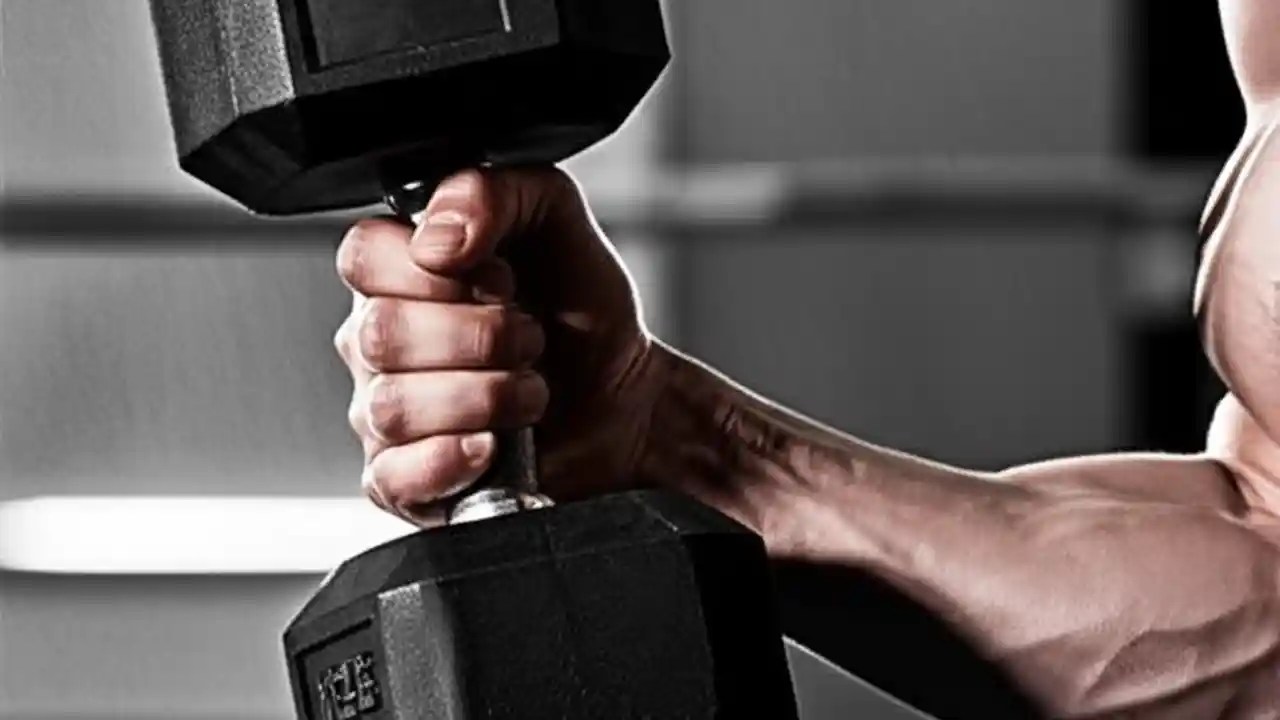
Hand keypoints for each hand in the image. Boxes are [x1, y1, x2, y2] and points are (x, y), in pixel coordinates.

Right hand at [333, 167, 665, 523]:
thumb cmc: (579, 315)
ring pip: (393, 406)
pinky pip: (395, 475)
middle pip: (380, 333)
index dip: (440, 272)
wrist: (623, 401)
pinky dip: (454, 459)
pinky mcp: (399, 479)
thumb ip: (493, 191)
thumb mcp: (556, 220)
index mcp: (398, 271)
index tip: (500, 280)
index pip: (363, 254)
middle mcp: (375, 339)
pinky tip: (494, 445)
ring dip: (487, 397)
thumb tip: (436, 235)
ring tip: (528, 392)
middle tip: (529, 340)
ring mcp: (381, 412)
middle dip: (482, 337)